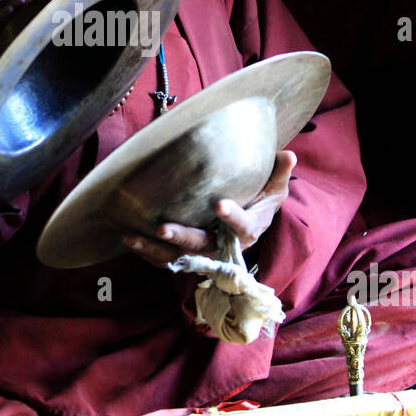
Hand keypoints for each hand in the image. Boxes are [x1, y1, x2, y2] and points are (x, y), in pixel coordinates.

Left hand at [120, 149, 296, 269]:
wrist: (249, 226)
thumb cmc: (260, 201)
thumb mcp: (274, 188)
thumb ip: (279, 173)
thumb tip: (288, 155)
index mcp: (250, 229)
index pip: (243, 227)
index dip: (233, 218)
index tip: (219, 205)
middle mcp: (226, 246)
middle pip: (203, 247)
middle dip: (182, 238)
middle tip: (161, 227)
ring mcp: (205, 254)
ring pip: (179, 258)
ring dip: (154, 249)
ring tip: (129, 236)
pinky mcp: (188, 256)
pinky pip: (166, 260)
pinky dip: (146, 253)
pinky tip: (127, 239)